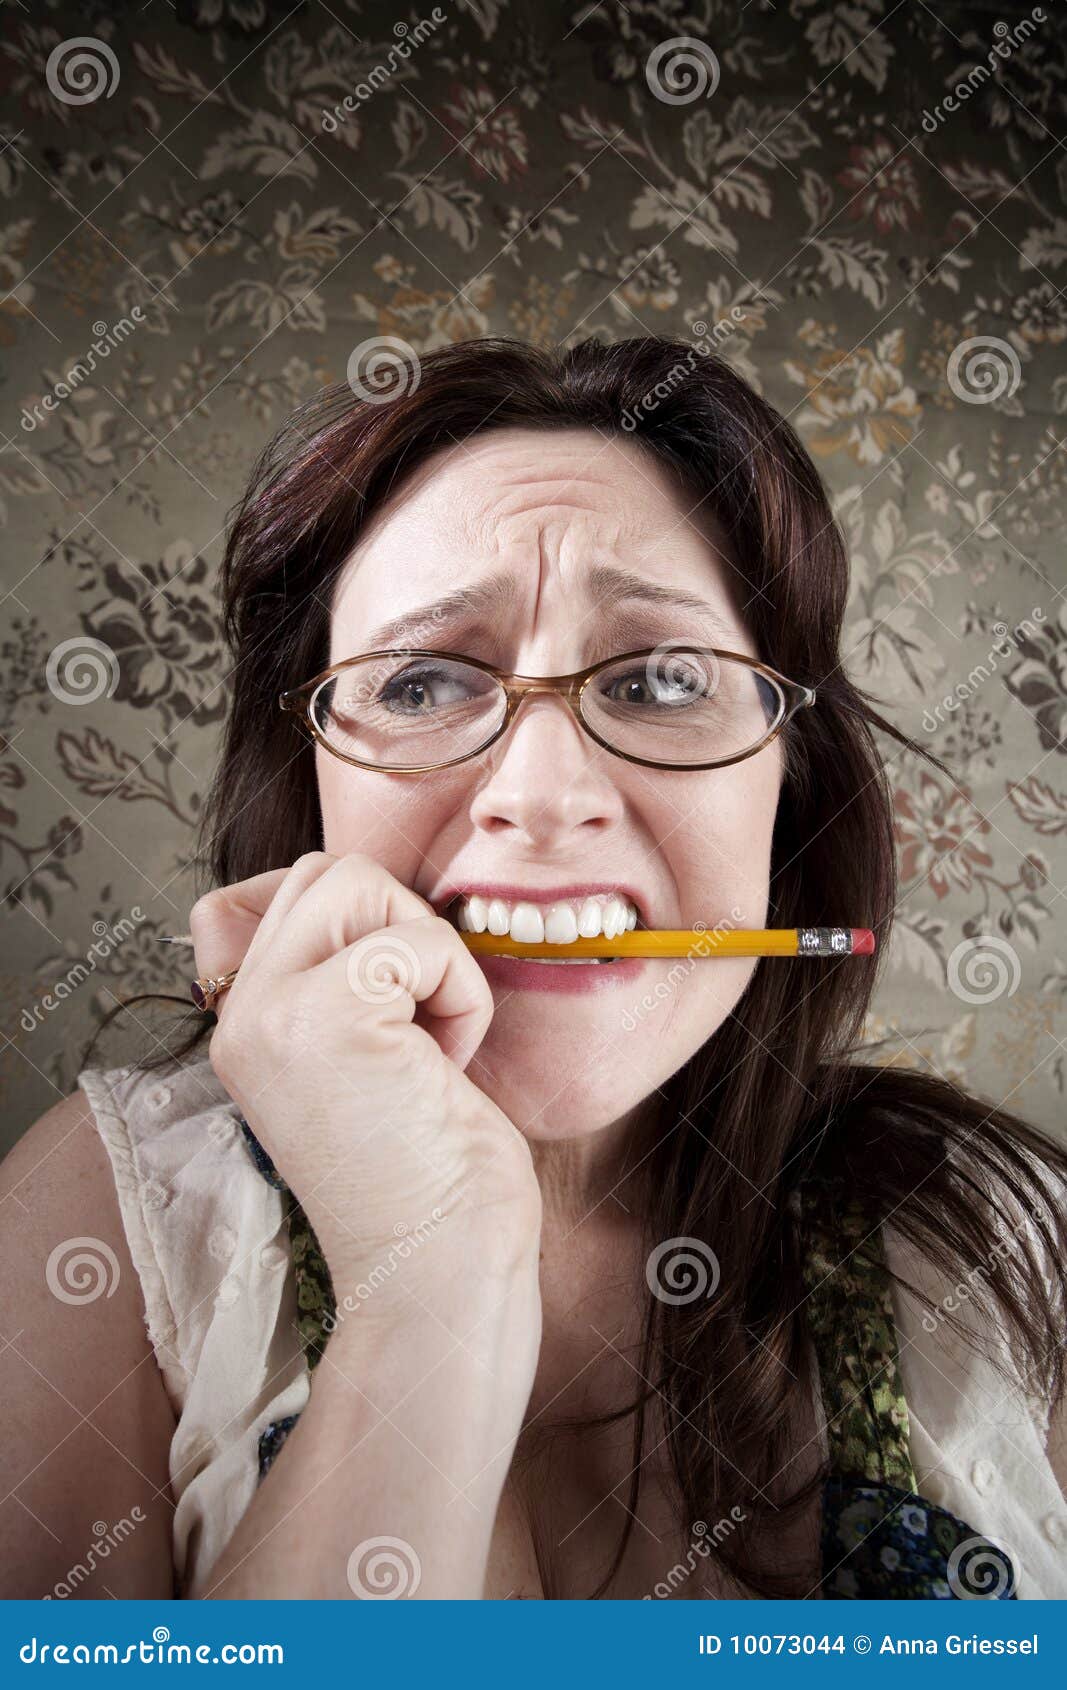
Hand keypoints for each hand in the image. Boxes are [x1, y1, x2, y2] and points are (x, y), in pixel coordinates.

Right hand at [190, 853, 541, 1310]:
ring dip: (426, 949)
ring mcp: (274, 1015)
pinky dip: (459, 992)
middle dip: (396, 923)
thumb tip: (369, 904)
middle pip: (318, 873)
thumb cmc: (430, 1175)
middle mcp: (241, 1018)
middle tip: (418, 1017)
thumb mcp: (361, 1062)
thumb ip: (336, 987)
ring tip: (429, 1039)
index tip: (389, 992)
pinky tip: (446, 1065)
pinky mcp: (330, 1017)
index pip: (241, 900)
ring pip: (358, 881)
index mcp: (241, 1030)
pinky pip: (419, 940)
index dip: (336, 916)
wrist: (439, 1272)